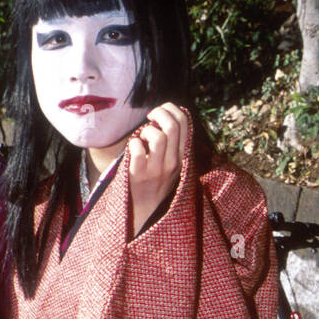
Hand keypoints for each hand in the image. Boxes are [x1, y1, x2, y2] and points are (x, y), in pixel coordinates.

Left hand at [127, 103, 187, 235]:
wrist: (144, 210)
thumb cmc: (154, 181)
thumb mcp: (170, 163)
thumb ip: (171, 143)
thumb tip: (163, 116)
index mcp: (182, 156)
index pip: (185, 122)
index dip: (171, 109)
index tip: (159, 113)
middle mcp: (173, 162)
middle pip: (172, 125)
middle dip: (159, 113)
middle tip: (150, 118)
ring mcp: (157, 170)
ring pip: (158, 136)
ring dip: (146, 131)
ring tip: (142, 139)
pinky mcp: (140, 175)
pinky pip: (138, 149)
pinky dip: (133, 143)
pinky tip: (133, 149)